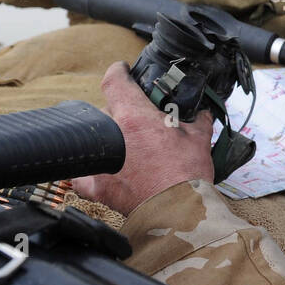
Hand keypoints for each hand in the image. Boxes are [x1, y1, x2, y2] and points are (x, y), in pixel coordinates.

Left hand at [71, 62, 214, 214]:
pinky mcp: (96, 187)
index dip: (118, 71)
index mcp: (134, 116)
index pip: (114, 81)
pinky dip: (88, 172)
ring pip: (94, 138)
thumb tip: (202, 113)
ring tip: (126, 147)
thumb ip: (198, 121)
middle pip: (105, 111)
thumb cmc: (187, 175)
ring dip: (108, 139)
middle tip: (139, 123)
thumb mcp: (199, 140)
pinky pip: (81, 175)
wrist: (178, 213)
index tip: (122, 71)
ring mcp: (100, 162)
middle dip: (120, 113)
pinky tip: (99, 171)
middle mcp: (112, 135)